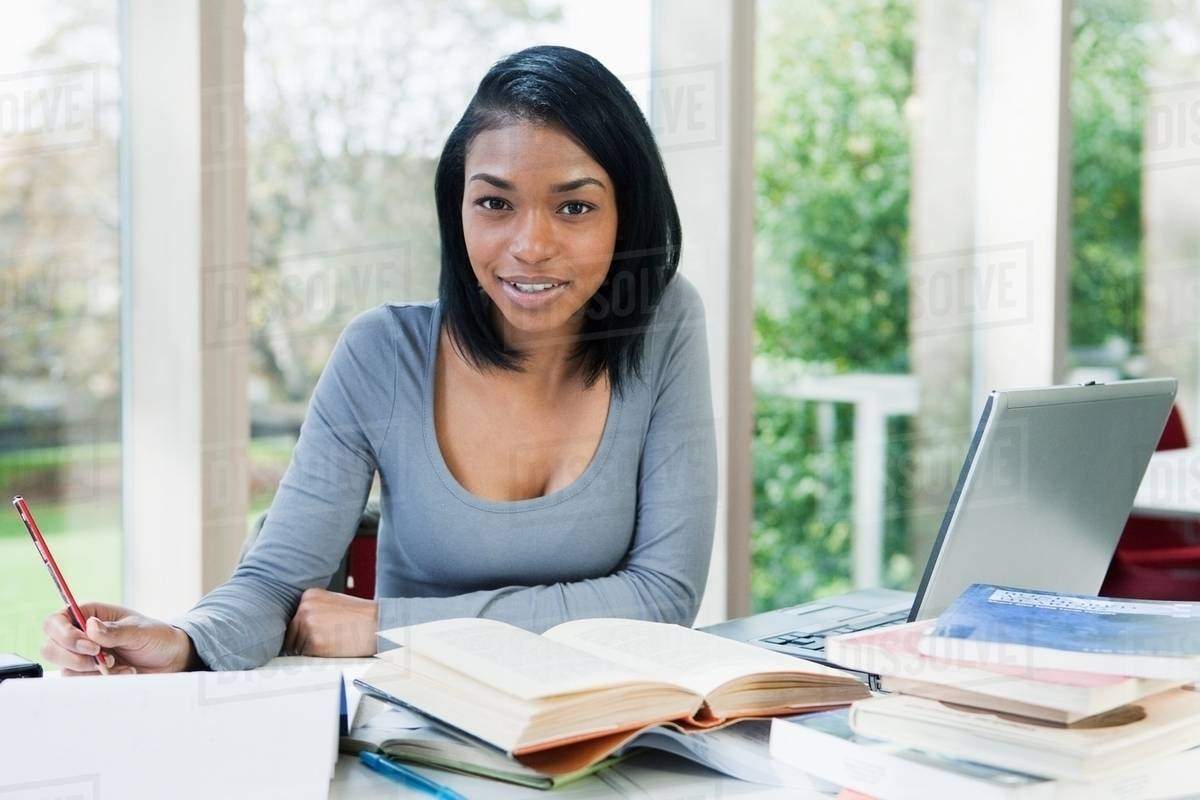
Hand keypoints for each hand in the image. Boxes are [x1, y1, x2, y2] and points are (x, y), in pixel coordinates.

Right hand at [42, 602, 195, 675]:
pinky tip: (123, 672)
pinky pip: (81, 681)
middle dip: (73, 657)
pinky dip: (102, 680)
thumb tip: (90, 627)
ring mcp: (80, 655)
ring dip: (92, 670)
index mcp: (89, 614)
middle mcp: (79, 634)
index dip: (64, 635)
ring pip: (64, 667)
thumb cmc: (155, 637)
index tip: (90, 646)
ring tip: (120, 665)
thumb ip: (115, 631)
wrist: (168, 659)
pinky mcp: (88, 674)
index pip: (55, 621)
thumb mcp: (140, 631)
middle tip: (102, 658)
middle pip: (50, 647)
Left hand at [284, 588, 378, 656]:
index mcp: (308, 596)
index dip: (302, 631)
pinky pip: (307, 656)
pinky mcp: (315, 643)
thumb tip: (297, 627)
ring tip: (333, 642)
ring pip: (298, 647)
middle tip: (326, 641)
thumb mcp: (333, 603)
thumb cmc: (360, 616)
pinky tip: (334, 648)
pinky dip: (317, 657)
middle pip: (292, 634)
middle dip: (304, 642)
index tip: (315, 634)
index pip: (293, 620)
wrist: (379, 623)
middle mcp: (305, 608)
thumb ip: (314, 610)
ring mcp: (309, 625)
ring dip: (310, 650)